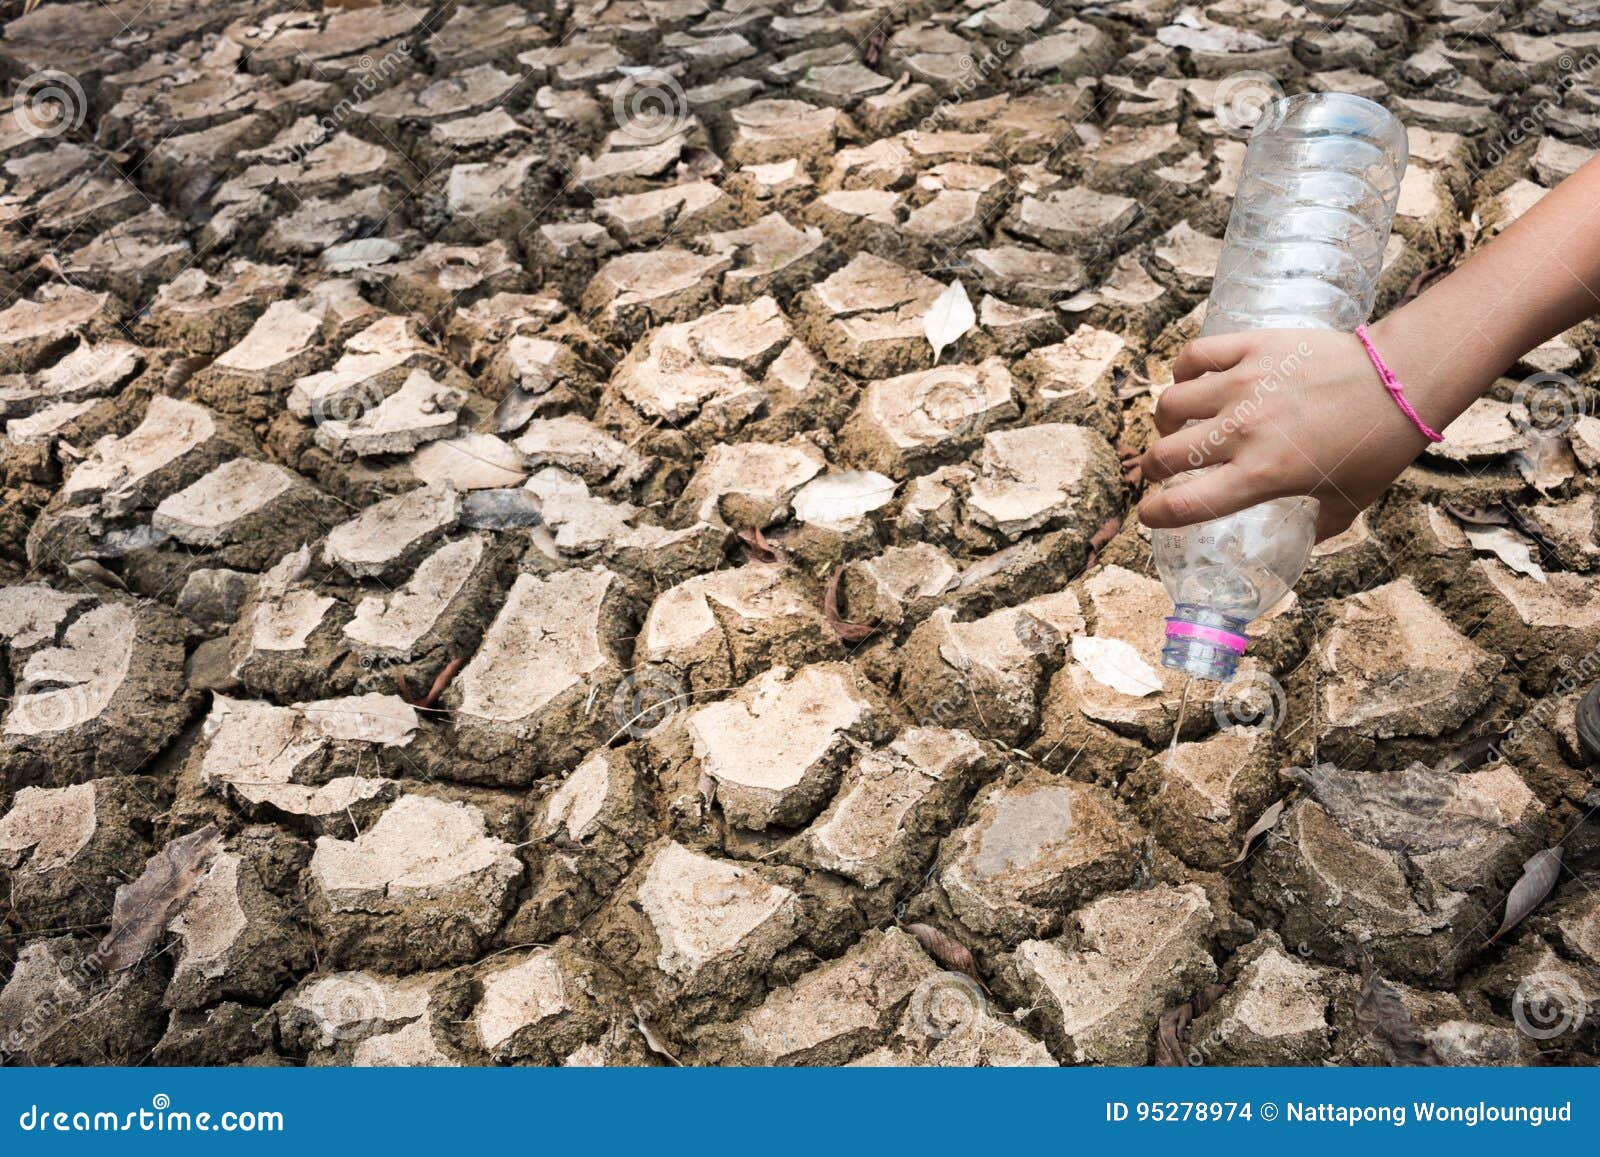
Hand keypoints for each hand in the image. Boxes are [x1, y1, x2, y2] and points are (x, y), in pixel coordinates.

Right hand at [1136, 322, 1446, 541]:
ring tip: (1178, 425)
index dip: (1155, 514)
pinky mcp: (1252, 348)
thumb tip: (1303, 538)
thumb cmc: (1377, 445)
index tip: (1151, 514)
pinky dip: (1184, 371)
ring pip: (1171, 404)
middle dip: (1154, 469)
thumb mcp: (1350, 501)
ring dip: (1167, 422)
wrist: (1401, 380)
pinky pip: (1195, 357)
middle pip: (1164, 455)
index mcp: (1261, 476)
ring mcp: (1243, 385)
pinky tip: (1192, 381)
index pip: (1183, 505)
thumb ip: (1319, 525)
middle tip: (1163, 469)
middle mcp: (1243, 432)